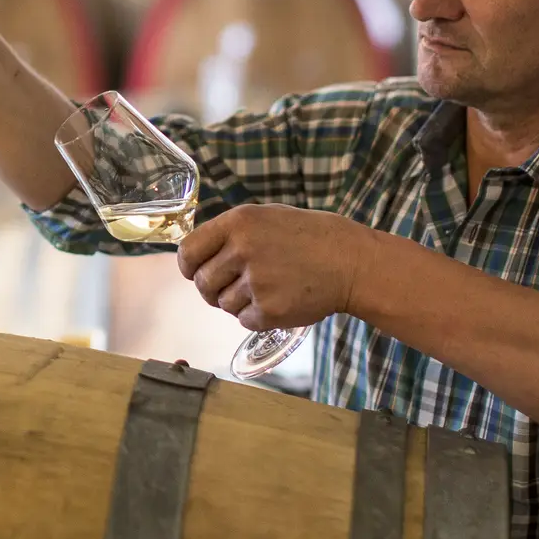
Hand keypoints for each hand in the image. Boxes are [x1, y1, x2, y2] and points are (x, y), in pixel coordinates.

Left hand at [177, 205, 371, 330]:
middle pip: (202, 282)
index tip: (194, 272)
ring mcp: (256, 282)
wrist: (350, 262)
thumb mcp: (265, 218)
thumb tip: (195, 257)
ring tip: (267, 288)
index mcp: (238, 223)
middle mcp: (242, 250)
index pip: (188, 251)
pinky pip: (244, 320)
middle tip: (234, 286)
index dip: (188, 266)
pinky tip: (278, 300)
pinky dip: (257, 317)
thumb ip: (230, 234)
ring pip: (223, 304)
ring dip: (238, 302)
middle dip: (213, 289)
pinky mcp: (270, 310)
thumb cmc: (308, 237)